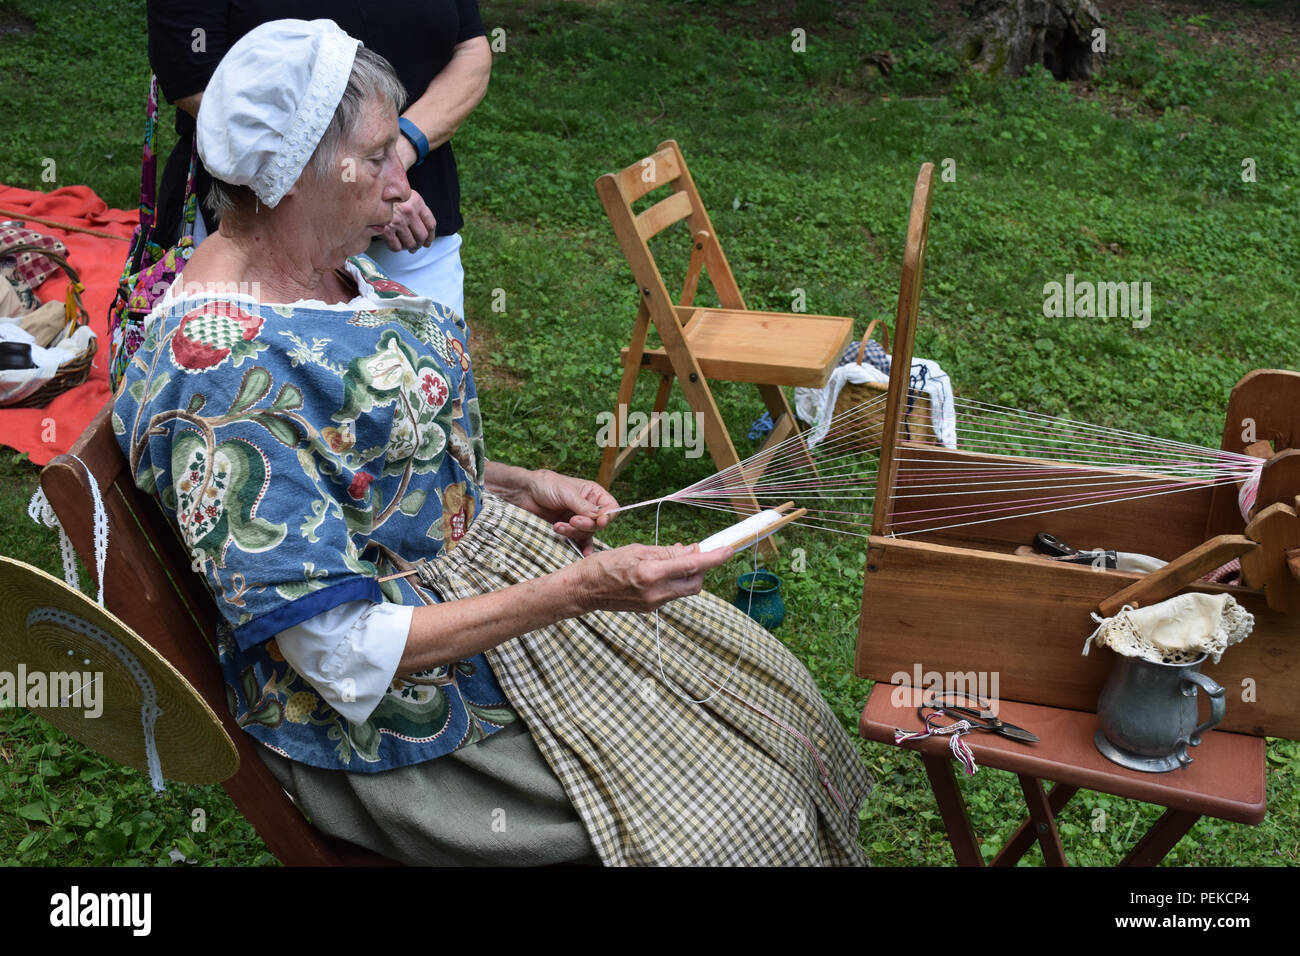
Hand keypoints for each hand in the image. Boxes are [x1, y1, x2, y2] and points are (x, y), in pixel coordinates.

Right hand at [380, 191, 436, 252]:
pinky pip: (396, 247)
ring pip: (410, 243)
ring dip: (408, 247)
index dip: (430, 236)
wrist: (366, 193)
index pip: (430, 224)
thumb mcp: (403, 194)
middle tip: (415, 246)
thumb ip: (414, 208)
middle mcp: (409, 211)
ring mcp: (398, 221)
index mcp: (416, 201)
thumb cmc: (384, 194)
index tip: (428, 240)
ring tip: (404, 245)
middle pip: (422, 236)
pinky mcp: (386, 230)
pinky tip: (394, 243)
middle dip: (419, 244)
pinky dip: (396, 247)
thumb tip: (425, 232)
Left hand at [518, 470, 617, 555]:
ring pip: (587, 533)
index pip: (611, 507)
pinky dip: (581, 547)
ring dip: (573, 532)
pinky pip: (579, 540)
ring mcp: (579, 519)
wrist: (525, 493)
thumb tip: (600, 517)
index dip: (608, 516)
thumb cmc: (546, 485)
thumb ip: (584, 507)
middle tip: (572, 521)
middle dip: (585, 525)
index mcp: (593, 493)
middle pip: (599, 524)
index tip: (599, 522)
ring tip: (558, 525)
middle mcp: (589, 507)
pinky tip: (583, 554)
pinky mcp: (568, 529)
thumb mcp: (567, 493)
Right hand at [564, 542, 733, 613]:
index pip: (692, 565)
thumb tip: (690, 550)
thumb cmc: (605, 564)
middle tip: (693, 549)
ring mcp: (653, 604)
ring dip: (688, 574)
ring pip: (685, 589)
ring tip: (676, 557)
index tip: (728, 551)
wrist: (583, 590)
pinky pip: (672, 594)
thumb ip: (665, 552)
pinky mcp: (650, 609)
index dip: (713, 558)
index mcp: (650, 573)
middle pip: (695, 582)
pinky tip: (664, 570)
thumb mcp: (636, 550)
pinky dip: (675, 581)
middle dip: (701, 567)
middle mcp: (655, 592)